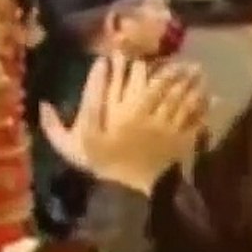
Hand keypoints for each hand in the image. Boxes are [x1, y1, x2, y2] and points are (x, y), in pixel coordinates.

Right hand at [39, 55, 206, 192]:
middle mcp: (135, 116)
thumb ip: (55, 128)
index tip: (110, 56)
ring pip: (174, 94)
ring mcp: (159, 125)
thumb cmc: (103, 166)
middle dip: (156, 65)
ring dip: (185, 78)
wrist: (132, 196)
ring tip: (195, 67)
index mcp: (109, 118)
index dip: (108, 68)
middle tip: (164, 55)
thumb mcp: (73, 151)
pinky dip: (201, 102)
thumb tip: (42, 105)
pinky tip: (209, 92)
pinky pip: (192, 114)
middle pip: (147, 83)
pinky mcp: (177, 135)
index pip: (107, 85)